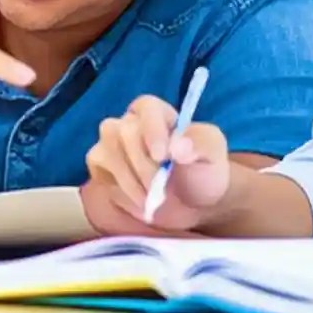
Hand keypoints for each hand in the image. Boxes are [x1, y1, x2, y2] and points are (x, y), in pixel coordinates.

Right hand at [82, 96, 229, 233]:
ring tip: (152, 200)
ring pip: (106, 153)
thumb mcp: (212, 155)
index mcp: (156, 112)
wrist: (190, 204)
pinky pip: (100, 173)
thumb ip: (201, 144)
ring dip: (129, 181)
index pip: (146, 108)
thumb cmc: (201, 172)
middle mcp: (128, 122)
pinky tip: (140, 202)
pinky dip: (121, 192)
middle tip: (160, 188)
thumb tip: (178, 146)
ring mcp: (110, 143)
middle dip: (142, 165)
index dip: (151, 129)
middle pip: (122, 132)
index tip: (163, 156)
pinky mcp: (100, 166)